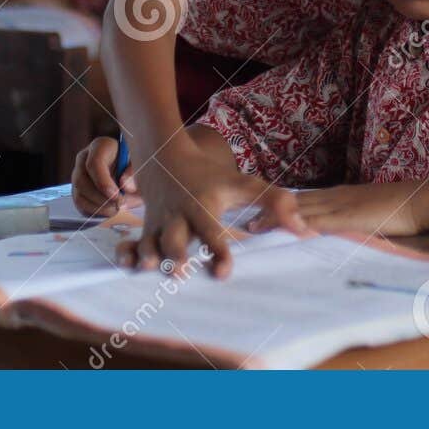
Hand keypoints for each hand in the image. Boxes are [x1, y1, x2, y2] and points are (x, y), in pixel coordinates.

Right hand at [71, 136, 140, 216]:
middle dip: (101, 198)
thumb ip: (134, 172)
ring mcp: (78, 176)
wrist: (127, 165)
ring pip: (79, 196)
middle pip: (81, 181)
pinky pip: (80, 206)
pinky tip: (110, 210)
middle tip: (120, 205)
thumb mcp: (139, 161)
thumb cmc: (133, 161)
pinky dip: (95, 212)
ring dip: (98, 208)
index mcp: (99, 147)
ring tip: (117, 209)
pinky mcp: (78, 190)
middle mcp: (83, 160)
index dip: (103, 182)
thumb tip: (126, 187)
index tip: (117, 195)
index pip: (94, 163)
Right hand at [119, 137, 301, 278]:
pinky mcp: (145, 229)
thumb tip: (303, 229)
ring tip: (153, 269)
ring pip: (149, 245)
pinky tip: (127, 265)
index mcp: (203, 208)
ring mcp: (158, 225)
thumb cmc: (210, 176)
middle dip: (176, 258)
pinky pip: (130, 243)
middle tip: (181, 273)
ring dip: (149, 258)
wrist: (166, 154)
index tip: (224, 272)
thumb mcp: (243, 183)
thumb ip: (275, 203)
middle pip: (173, 241)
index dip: (218, 253)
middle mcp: (179, 219)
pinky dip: (125, 255)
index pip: (212, 233)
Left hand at [256, 181, 421, 237]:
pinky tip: (288, 231)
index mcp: (339, 195)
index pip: (303, 199)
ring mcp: (341, 206)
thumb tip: (342, 229)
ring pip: (302, 210)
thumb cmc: (399, 208)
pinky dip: (303, 226)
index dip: (280, 206)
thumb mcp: (369, 211)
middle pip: (295, 203)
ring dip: (277, 219)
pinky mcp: (350, 218)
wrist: (418, 200)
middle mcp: (335, 198)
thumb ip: (352, 218)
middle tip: (246, 220)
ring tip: (255, 227)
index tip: (260, 211)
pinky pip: (322, 222)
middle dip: (269, 211)